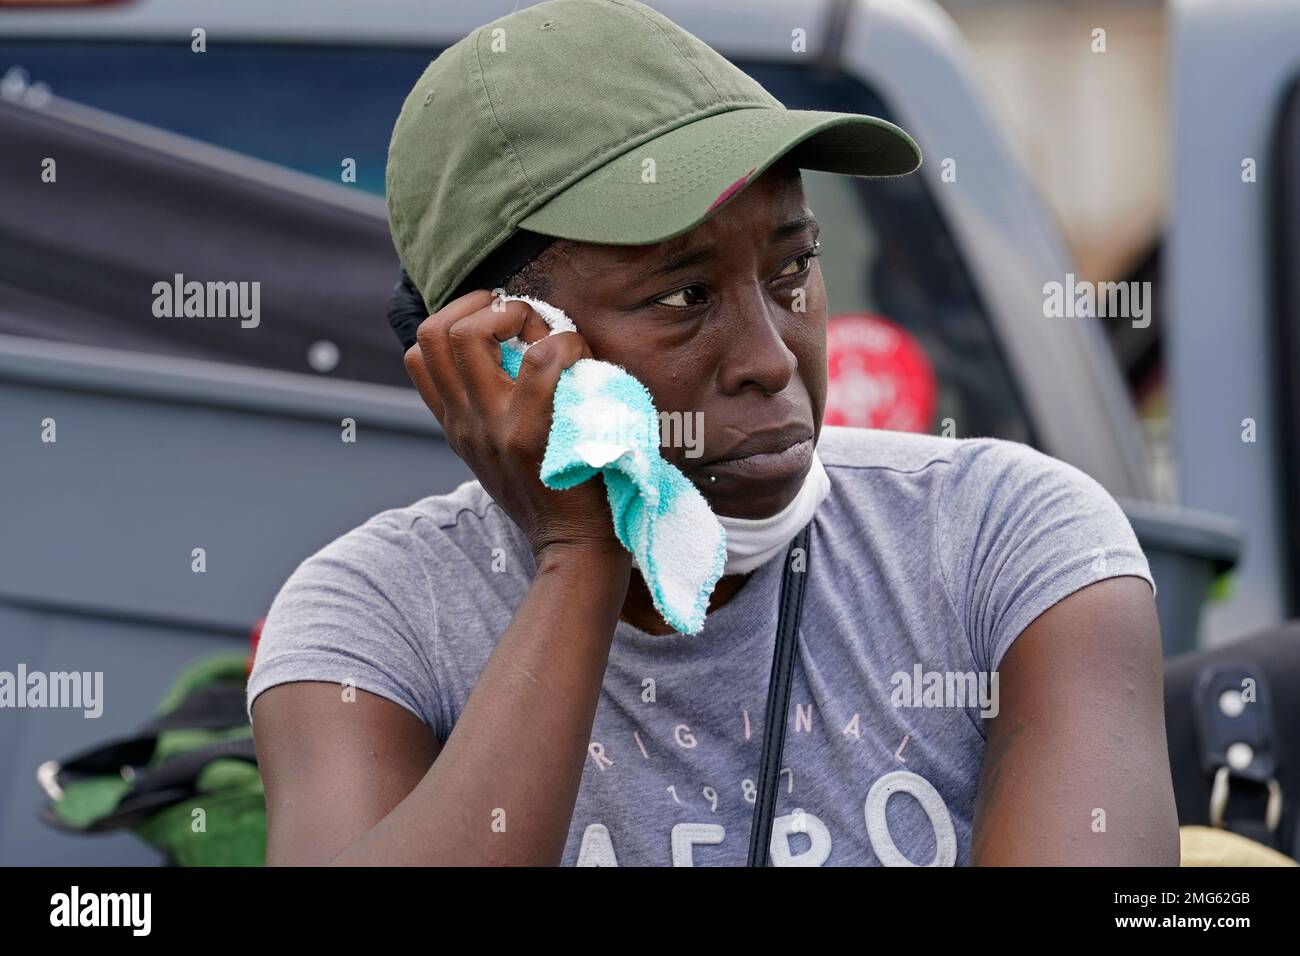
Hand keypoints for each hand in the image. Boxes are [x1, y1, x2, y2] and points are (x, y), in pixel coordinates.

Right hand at [404, 289, 626, 564]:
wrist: (574, 550)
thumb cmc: (554, 495)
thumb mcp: (502, 456)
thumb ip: (495, 414)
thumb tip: (517, 359)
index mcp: (456, 425)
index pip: (418, 353)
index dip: (455, 319)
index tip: (498, 327)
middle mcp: (464, 423)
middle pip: (433, 331)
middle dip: (481, 304)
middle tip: (524, 320)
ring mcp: (492, 427)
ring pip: (470, 334)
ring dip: (516, 315)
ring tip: (549, 334)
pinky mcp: (531, 434)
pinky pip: (542, 359)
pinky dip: (566, 343)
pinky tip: (582, 357)